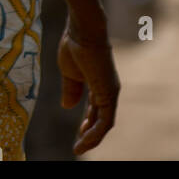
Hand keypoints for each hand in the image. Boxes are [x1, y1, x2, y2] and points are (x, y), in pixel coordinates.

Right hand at [58, 23, 119, 155]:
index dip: (88, 123)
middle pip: (101, 119)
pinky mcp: (109, 93)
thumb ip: (70, 89)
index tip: (79, 134)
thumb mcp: (69, 73)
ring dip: (92, 138)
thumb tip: (68, 107)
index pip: (96, 109)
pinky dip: (95, 133)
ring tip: (79, 148)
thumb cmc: (74, 45)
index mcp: (98, 83)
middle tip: (79, 147)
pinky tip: (85, 141)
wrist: (81, 30)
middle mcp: (107, 89)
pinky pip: (105, 121)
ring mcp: (110, 92)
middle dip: (91, 134)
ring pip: (104, 123)